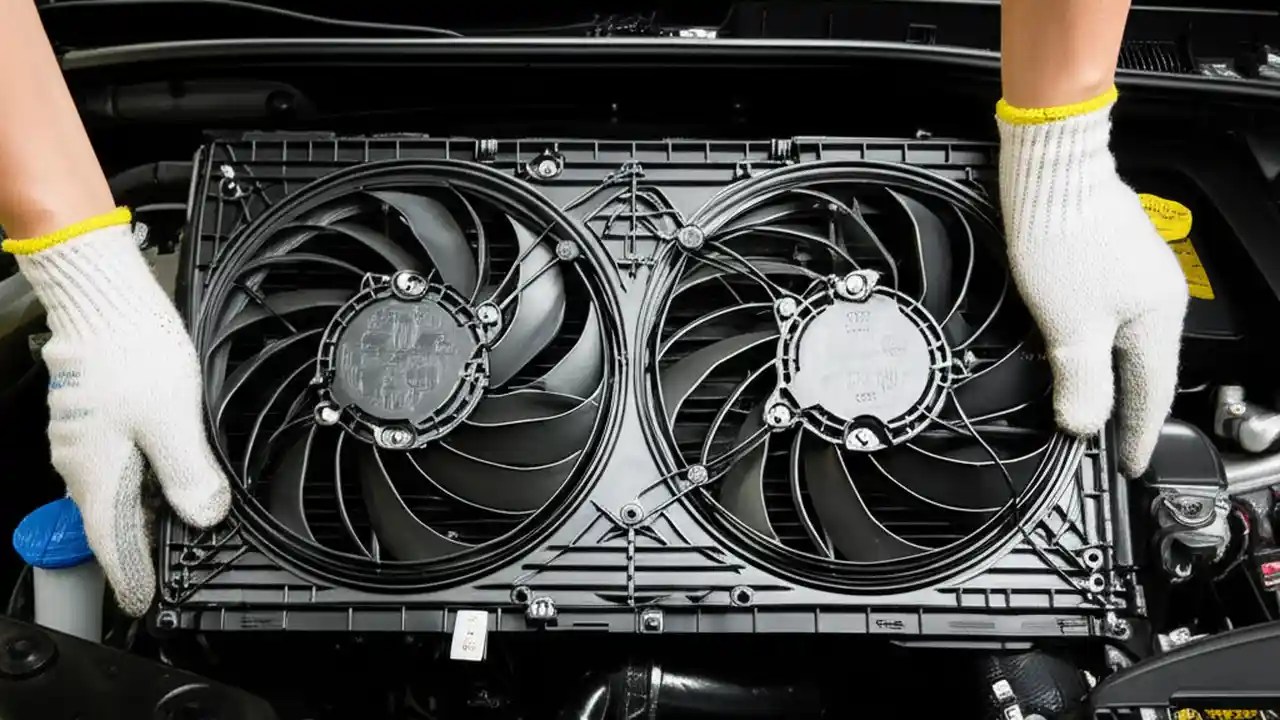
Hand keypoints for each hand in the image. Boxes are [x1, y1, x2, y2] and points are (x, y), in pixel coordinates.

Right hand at [9, 215, 229, 615]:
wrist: (101, 296)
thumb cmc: (132, 350)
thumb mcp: (176, 419)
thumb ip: (190, 474)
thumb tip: (205, 515)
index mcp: (98, 473)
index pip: (112, 542)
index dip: (131, 574)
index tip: (142, 601)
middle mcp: (81, 460)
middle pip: (112, 517)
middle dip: (138, 544)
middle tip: (161, 569)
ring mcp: (83, 435)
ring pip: (115, 486)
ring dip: (142, 506)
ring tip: (171, 524)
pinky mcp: (93, 410)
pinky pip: (115, 457)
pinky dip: (139, 472)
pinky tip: (161, 468)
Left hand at [996, 91, 1188, 477]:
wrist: (1052, 168)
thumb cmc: (1063, 239)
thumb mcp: (1069, 327)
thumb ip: (1081, 382)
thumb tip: (1085, 426)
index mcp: (1157, 318)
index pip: (1151, 394)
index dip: (1139, 435)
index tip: (1131, 466)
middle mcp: (1157, 296)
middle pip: (1142, 368)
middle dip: (1126, 409)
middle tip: (1112, 445)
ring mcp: (1136, 273)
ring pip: (1124, 341)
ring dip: (1107, 376)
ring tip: (1091, 407)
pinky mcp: (1110, 256)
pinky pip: (1108, 316)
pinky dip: (1094, 343)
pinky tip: (1075, 351)